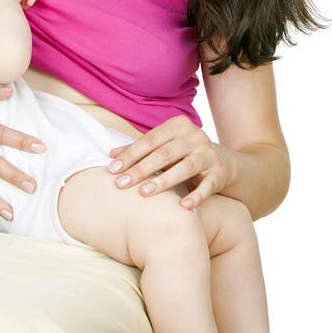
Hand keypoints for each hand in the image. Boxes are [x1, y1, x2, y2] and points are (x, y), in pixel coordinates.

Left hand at [107, 115, 229, 209]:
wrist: (220, 161)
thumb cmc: (181, 154)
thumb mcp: (162, 147)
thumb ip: (139, 149)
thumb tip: (111, 155)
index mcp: (178, 126)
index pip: (149, 140)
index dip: (130, 155)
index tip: (113, 170)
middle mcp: (195, 136)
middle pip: (165, 153)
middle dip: (141, 169)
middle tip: (122, 184)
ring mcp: (209, 154)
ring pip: (185, 167)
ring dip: (164, 181)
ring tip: (144, 193)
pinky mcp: (219, 172)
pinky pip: (208, 185)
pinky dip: (197, 196)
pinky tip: (183, 206)